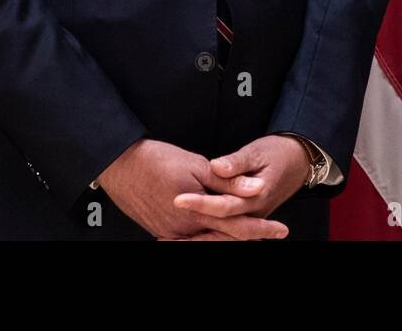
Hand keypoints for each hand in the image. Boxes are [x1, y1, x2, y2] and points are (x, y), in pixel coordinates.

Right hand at [97, 138, 287, 240]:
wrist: (121, 165)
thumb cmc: (157, 160)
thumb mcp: (198, 165)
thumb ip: (228, 181)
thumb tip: (256, 190)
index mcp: (198, 211)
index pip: (238, 224)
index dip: (261, 227)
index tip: (280, 229)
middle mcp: (185, 228)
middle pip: (224, 238)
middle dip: (249, 235)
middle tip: (270, 232)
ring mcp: (171, 232)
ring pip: (207, 241)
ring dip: (227, 238)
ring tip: (246, 232)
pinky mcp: (160, 230)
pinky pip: (188, 240)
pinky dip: (205, 238)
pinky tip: (212, 234)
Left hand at [171, 135, 310, 235]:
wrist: (298, 161)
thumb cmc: (277, 153)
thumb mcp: (257, 152)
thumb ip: (236, 162)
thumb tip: (216, 166)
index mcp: (256, 198)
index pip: (223, 206)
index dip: (200, 203)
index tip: (177, 199)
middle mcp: (253, 214)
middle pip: (220, 230)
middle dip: (192, 234)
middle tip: (164, 237)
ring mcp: (250, 218)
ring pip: (222, 237)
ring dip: (197, 240)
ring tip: (168, 241)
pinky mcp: (246, 217)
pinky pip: (224, 232)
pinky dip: (206, 236)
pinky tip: (186, 237)